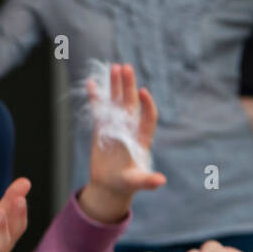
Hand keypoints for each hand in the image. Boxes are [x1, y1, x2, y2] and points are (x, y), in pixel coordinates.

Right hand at [82, 64, 165, 221]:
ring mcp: (116, 126)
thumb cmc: (126, 184)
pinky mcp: (102, 128)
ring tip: (115, 67)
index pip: (147, 117)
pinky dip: (96, 97)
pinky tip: (92, 83)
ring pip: (117, 102)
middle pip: (131, 103)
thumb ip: (148, 181)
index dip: (146, 105)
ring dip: (116, 86)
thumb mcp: (136, 182)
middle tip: (126, 68)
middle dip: (129, 86)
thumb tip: (160, 181)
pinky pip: (100, 109)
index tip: (143, 92)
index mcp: (141, 138)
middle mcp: (130, 129)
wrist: (110, 184)